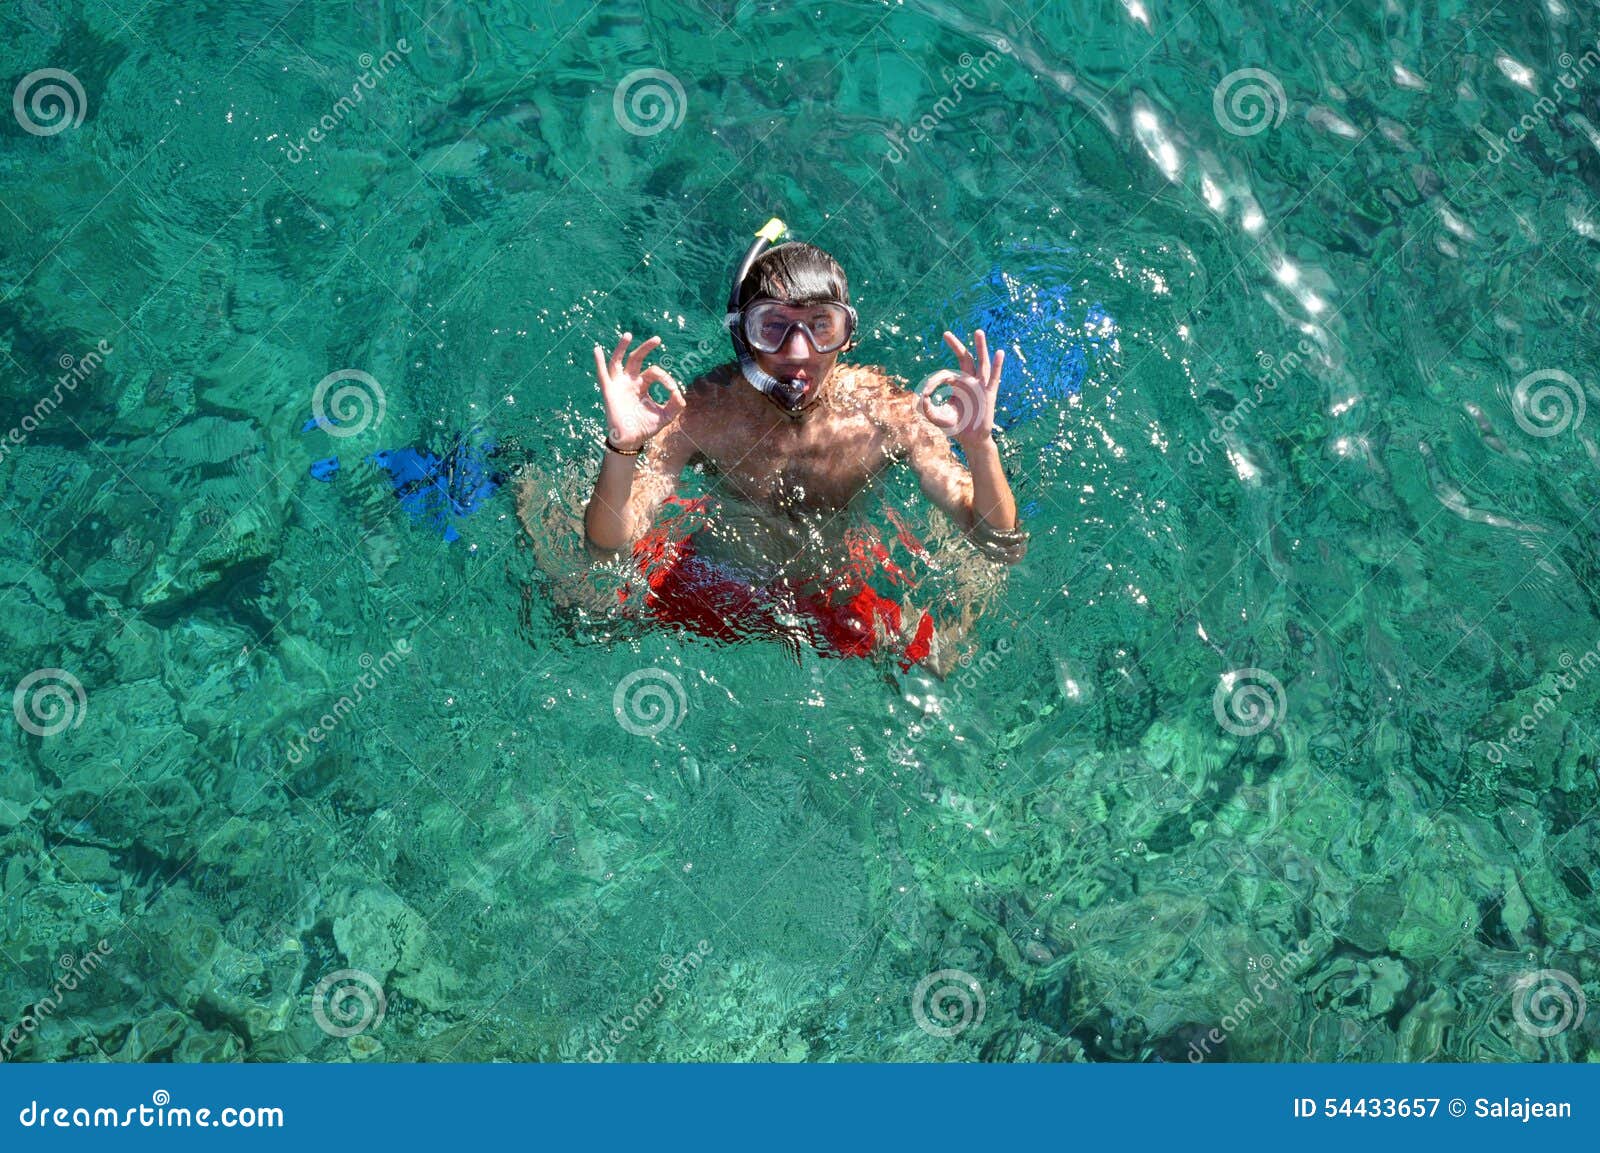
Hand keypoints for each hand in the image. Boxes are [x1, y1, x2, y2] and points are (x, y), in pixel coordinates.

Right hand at [594, 333, 685, 452]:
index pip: (654, 372)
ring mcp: (618, 385)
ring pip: (618, 361)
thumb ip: (676, 405)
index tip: (673, 390)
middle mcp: (630, 382)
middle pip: (636, 359)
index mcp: (642, 385)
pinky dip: (599, 362)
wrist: (631, 440)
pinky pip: (602, 374)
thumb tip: (679, 394)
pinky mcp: (609, 391)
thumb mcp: (666, 416)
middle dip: (646, 348)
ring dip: (621, 348)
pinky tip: (597, 350)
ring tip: (628, 335)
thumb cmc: (646, 427)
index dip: (666, 378)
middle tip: (657, 339)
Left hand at [917, 329, 1002, 448]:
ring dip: (980, 347)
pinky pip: (994, 377)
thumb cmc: (956, 427)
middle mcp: (969, 381)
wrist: (971, 440)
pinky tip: (1000, 353)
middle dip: (956, 346)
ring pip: (981, 362)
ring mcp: (980, 386)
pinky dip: (997, 365)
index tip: (925, 393)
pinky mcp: (989, 393)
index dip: (934, 382)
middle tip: (946, 333)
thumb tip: (919, 398)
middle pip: (964, 358)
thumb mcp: (938, 417)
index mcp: (957, 385)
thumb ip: (927, 409)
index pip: (945, 375)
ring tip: (978, 332)